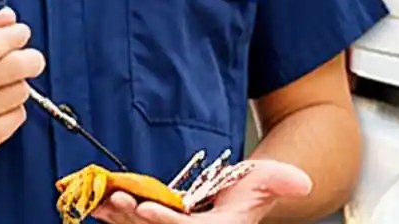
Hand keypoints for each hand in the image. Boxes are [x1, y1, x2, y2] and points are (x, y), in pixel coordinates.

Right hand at [0, 7, 45, 165]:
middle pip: (14, 68)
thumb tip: (10, 18)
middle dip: (30, 59)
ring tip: (2, 85)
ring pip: (20, 91)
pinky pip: (18, 115)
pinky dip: (14, 108)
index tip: (21, 33)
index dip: (13, 36)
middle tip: (29, 59)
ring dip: (18, 84)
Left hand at [90, 159, 312, 223]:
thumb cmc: (252, 189)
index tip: (147, 208)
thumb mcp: (269, 180)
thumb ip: (282, 180)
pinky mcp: (156, 221)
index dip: (166, 223)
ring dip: (119, 215)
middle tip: (117, 199)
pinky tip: (96, 201)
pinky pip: (132, 219)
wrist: (238, 195)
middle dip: (135, 218)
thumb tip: (302, 183)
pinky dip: (113, 211)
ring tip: (100, 199)